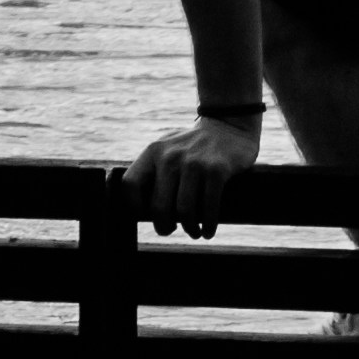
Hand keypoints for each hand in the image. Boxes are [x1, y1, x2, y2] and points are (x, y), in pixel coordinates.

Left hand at [129, 114, 258, 238]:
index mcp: (153, 152)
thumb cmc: (194, 146)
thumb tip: (144, 207)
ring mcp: (194, 163)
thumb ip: (155, 169)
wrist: (228, 126)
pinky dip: (208, 226)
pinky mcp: (216, 170)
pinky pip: (208, 207)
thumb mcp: (168, 148)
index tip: (145, 215)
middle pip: (159, 206)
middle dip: (164, 226)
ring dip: (190, 229)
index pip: (131, 184)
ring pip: (184, 211)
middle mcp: (170, 157)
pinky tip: (208, 231)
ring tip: (194, 232)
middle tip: (170, 230)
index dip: (135, 206)